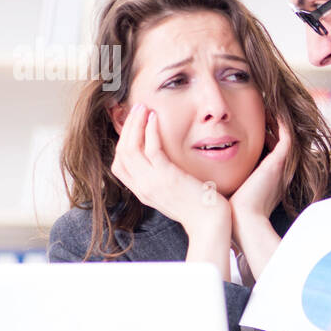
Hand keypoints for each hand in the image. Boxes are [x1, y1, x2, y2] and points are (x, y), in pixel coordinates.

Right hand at [111, 102, 229, 238]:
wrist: (211, 223)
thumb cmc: (199, 207)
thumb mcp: (174, 193)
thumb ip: (164, 179)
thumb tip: (165, 163)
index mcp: (143, 192)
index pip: (120, 165)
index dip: (123, 142)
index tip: (133, 125)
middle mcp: (143, 188)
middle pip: (121, 153)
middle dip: (128, 128)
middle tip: (137, 108)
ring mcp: (152, 183)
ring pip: (131, 148)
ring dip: (135, 124)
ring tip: (144, 108)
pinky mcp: (167, 177)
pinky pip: (151, 149)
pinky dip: (150, 131)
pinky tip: (155, 118)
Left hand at [229, 115, 292, 230]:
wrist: (242, 219)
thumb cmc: (231, 209)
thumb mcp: (228, 189)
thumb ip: (224, 177)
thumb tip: (207, 172)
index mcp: (267, 178)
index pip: (268, 151)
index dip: (261, 136)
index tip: (246, 124)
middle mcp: (277, 170)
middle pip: (278, 142)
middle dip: (270, 127)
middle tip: (258, 111)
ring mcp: (280, 166)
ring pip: (284, 137)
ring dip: (276, 122)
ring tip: (264, 107)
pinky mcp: (280, 162)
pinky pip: (286, 136)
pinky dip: (282, 123)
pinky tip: (270, 110)